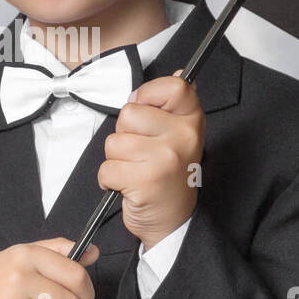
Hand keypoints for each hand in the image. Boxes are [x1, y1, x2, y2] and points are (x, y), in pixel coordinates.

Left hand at [98, 68, 205, 250]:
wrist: (173, 223)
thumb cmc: (170, 179)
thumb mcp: (179, 138)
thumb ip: (169, 108)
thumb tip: (170, 75)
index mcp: (192, 122)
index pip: (175, 85)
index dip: (150, 94)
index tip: (148, 112)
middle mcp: (183, 137)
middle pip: (130, 113)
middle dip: (126, 134)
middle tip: (142, 155)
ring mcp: (164, 158)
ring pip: (114, 142)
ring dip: (116, 159)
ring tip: (136, 172)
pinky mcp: (144, 180)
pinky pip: (106, 167)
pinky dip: (109, 180)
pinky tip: (128, 186)